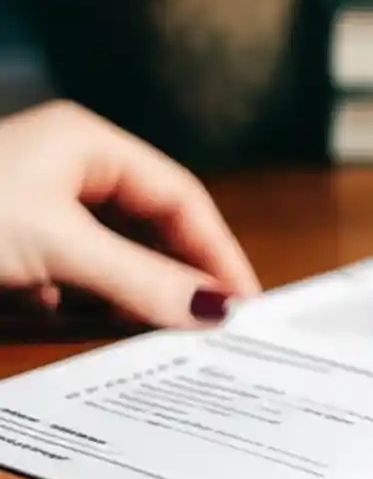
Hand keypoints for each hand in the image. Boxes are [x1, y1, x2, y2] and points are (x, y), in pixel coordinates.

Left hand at [0, 100, 259, 327]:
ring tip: (152, 332)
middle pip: (149, 229)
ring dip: (127, 299)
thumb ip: (139, 279)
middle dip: (174, 278)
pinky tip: (92, 329)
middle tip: (205, 326)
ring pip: (112, 260)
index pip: (179, 196)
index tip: (243, 299)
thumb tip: (214, 309)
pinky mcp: (13, 249)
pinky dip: (84, 307)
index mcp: (86, 145)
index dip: (216, 250)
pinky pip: (71, 280)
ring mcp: (37, 211)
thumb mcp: (58, 246)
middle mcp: (67, 172)